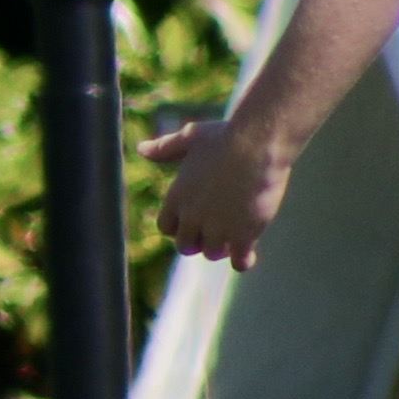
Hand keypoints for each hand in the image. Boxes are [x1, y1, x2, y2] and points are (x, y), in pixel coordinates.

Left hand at [146, 113, 294, 271]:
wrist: (257, 145)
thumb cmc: (225, 137)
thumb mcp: (190, 138)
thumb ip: (165, 148)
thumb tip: (141, 149)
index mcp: (177, 197)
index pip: (166, 227)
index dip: (178, 227)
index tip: (192, 222)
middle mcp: (192, 216)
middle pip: (185, 245)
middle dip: (197, 242)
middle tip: (214, 234)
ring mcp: (218, 228)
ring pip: (212, 253)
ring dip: (221, 249)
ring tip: (233, 238)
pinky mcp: (243, 234)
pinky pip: (239, 261)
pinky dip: (242, 260)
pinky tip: (249, 253)